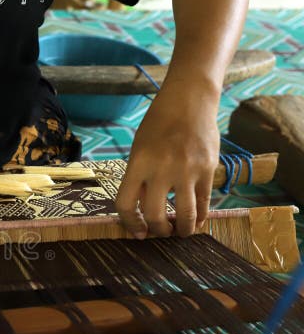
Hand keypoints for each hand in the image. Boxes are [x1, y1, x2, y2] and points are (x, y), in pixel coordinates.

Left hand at [115, 85, 220, 238]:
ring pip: (185, 215)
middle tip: (159, 232)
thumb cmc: (158, 125)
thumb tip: (144, 211)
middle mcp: (162, 169)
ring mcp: (187, 170)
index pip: (126, 204)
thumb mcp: (140, 149)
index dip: (130, 223)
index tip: (137, 232)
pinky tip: (196, 222)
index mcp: (138, 163)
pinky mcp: (208, 169)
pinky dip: (200, 217)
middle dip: (157, 230)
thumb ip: (140, 178)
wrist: (189, 101)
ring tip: (179, 232)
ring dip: (182, 230)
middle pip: (155, 215)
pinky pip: (204, 202)